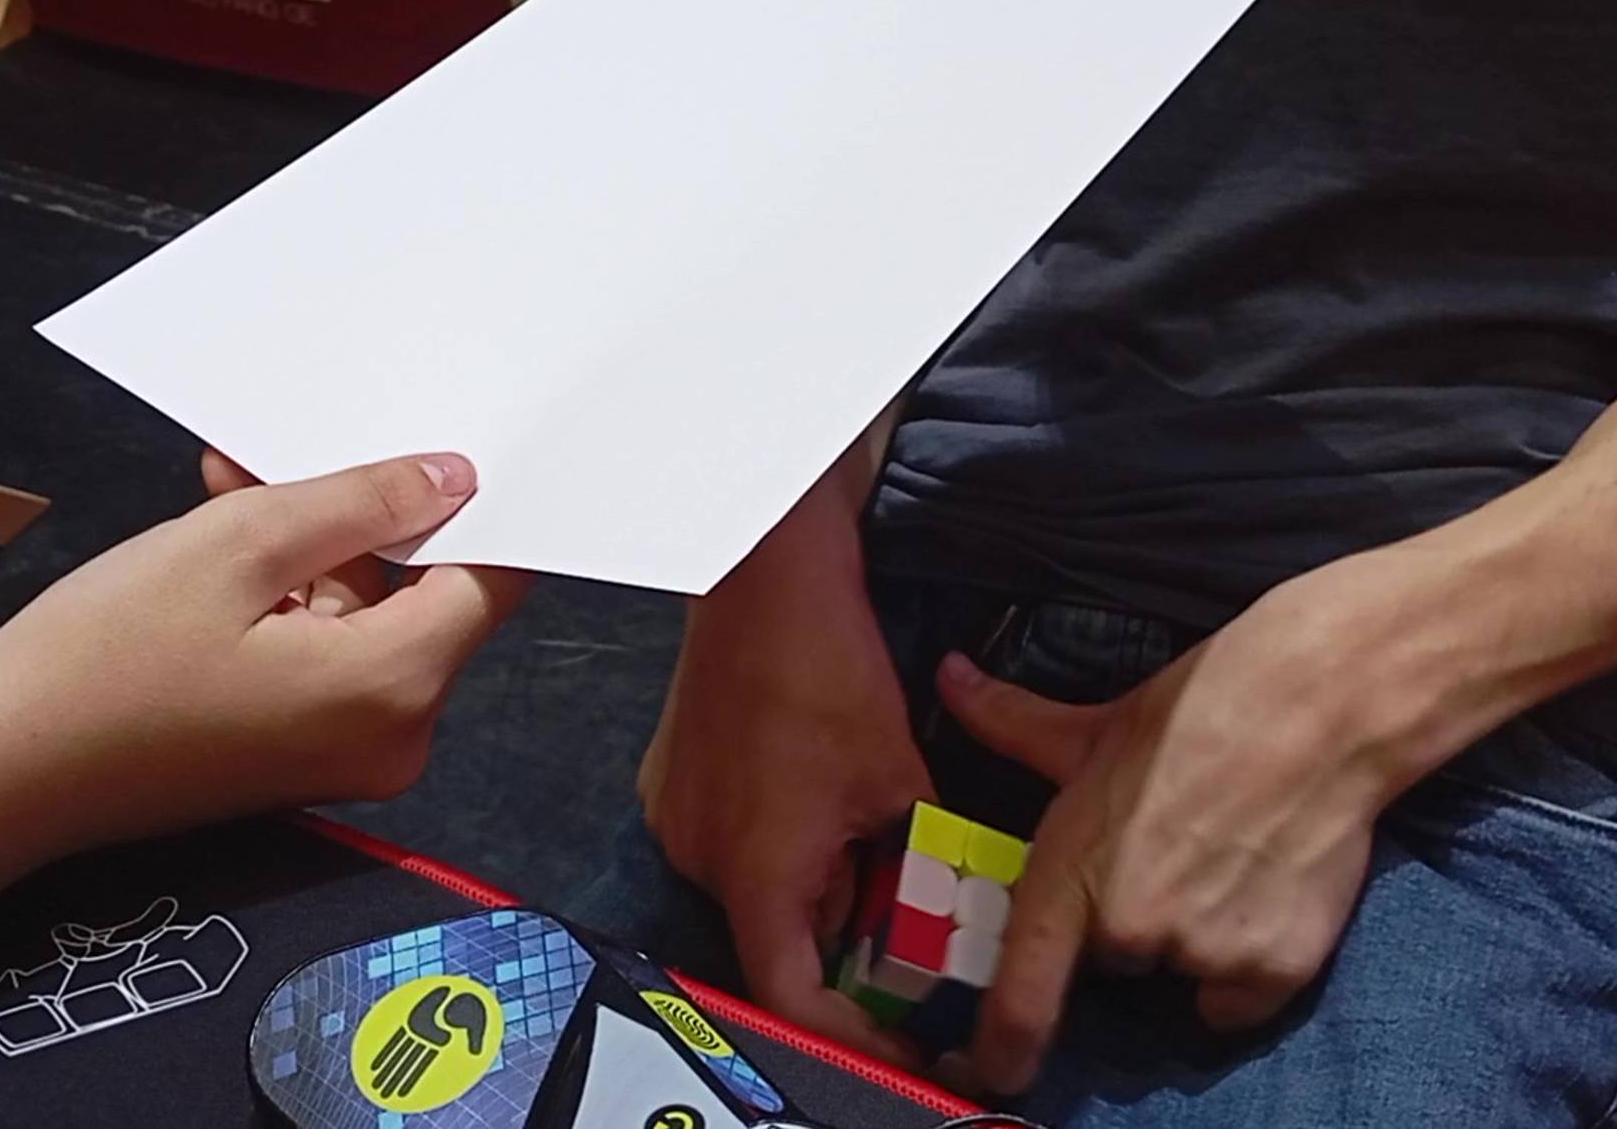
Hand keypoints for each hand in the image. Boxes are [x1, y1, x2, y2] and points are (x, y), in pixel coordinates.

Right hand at [0, 452, 529, 858]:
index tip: (430, 442)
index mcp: (395, 690)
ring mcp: (344, 755)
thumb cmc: (103, 660)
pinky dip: (284, 597)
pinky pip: (323, 653)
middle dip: (358, 519)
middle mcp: (392, 738)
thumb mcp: (240, 544)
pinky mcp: (297, 755)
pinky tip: (216, 544)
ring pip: (363, 616)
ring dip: (306, 549)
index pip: (489, 580)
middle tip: (280, 462)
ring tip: (226, 492)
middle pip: (424, 596)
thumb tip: (454, 478)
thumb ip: (362, 504)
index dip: (467, 506)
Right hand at [635, 478, 932, 1063]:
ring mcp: (676, 824)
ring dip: (809, 883)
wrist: (763, 575)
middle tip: (899, 915)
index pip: (790, 998)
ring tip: (855, 826)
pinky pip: (728, 846)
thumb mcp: (900, 779)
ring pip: (755, 892)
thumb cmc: (826, 663)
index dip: (847, 1034)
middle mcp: (701, 860)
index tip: (895, 1040)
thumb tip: (947, 915)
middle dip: (841, 938)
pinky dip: (776, 845)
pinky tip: (811, 794)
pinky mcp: (669, 791)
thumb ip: (917, 863)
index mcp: (755, 872)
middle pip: (776, 942)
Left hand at [935, 576, 1424, 1095]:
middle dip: (1129, 923)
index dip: (997, 1052)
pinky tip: (1262, 895)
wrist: (1316, 713)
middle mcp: (1129, 932)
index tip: (988, 1070)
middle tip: (1166, 858)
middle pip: (1113, 960)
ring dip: (1192, 939)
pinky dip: (1248, 962)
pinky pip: (1238, 994)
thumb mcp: (1090, 727)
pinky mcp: (1272, 971)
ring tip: (1223, 863)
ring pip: (1179, 973)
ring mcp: (1202, 956)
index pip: (1019, 1002)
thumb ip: (1009, 721)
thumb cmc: (1197, 712)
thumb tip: (950, 678)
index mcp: (1068, 880)